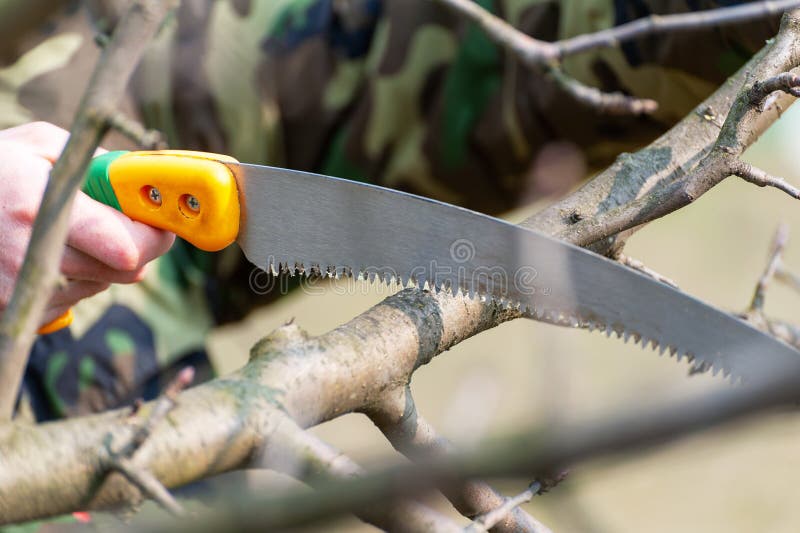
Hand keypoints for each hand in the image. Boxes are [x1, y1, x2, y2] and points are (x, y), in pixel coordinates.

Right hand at [0, 122, 174, 326]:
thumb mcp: (38, 146)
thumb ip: (96, 163)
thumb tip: (144, 182)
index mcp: (38, 209)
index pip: (129, 247)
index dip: (156, 236)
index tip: (161, 222)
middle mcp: (29, 256)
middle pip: (124, 272)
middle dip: (133, 247)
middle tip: (119, 222)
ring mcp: (18, 289)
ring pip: (100, 286)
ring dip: (102, 263)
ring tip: (67, 232)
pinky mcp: (14, 310)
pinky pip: (70, 301)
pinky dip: (72, 280)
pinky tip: (45, 253)